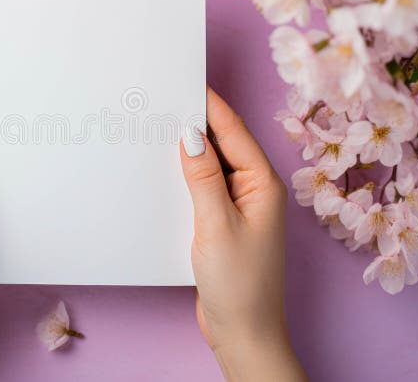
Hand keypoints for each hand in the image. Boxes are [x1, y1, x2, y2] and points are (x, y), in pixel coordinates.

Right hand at [180, 89, 306, 381]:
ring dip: (187, 152)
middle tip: (161, 102)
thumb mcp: (216, 225)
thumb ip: (203, 178)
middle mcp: (253, 190)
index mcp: (262, 184)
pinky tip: (163, 173)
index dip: (209, 105)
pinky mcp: (222, 223)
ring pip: (210, 167)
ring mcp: (238, 207)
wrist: (242, 333)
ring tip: (156, 130)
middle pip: (222, 145)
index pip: (233, 131)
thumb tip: (191, 134)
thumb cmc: (239, 285)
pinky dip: (184, 178)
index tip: (183, 82)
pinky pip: (202, 189)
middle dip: (194, 124)